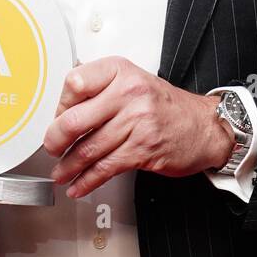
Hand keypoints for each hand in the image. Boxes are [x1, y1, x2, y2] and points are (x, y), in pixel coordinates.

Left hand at [43, 57, 234, 198]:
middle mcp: (129, 94)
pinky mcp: (142, 150)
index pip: (74, 83)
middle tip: (51, 147)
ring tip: (61, 172)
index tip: (57, 116)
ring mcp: (137, 122)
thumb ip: (101, 88)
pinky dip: (88, 181)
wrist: (204, 126)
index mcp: (121, 71)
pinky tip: (79, 185)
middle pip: (75, 120)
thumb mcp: (133, 81)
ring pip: (88, 149)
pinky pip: (106, 168)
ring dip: (69, 166)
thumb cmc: (165, 105)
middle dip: (55, 140)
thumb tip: (64, 105)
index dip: (60, 104)